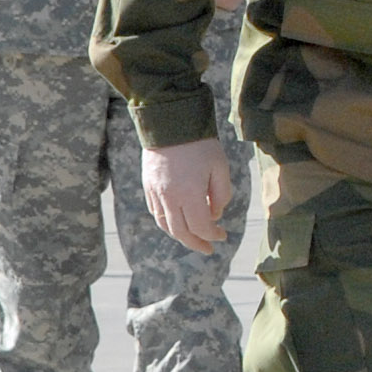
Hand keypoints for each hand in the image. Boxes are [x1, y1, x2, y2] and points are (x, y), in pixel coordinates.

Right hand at [143, 138, 231, 254]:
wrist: (170, 122)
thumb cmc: (201, 144)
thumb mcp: (220, 168)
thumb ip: (221, 195)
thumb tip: (214, 215)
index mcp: (189, 193)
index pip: (201, 226)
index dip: (213, 235)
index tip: (223, 235)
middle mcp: (169, 197)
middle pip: (181, 232)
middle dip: (196, 243)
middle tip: (208, 249)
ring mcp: (156, 192)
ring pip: (165, 225)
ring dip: (180, 236)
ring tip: (194, 239)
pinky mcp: (148, 186)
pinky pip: (156, 212)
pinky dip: (167, 222)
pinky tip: (177, 222)